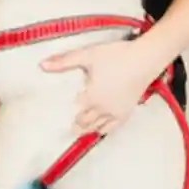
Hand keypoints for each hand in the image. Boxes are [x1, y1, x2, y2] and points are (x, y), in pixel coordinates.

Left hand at [41, 40, 164, 135]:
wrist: (146, 59)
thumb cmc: (116, 56)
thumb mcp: (87, 55)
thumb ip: (64, 62)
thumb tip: (41, 65)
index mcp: (92, 96)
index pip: (73, 111)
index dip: (62, 116)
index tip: (52, 122)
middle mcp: (103, 108)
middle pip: (85, 122)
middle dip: (75, 126)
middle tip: (64, 131)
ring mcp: (116, 112)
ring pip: (98, 127)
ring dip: (88, 130)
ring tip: (78, 133)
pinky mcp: (127, 111)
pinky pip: (114, 127)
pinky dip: (104, 130)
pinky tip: (101, 130)